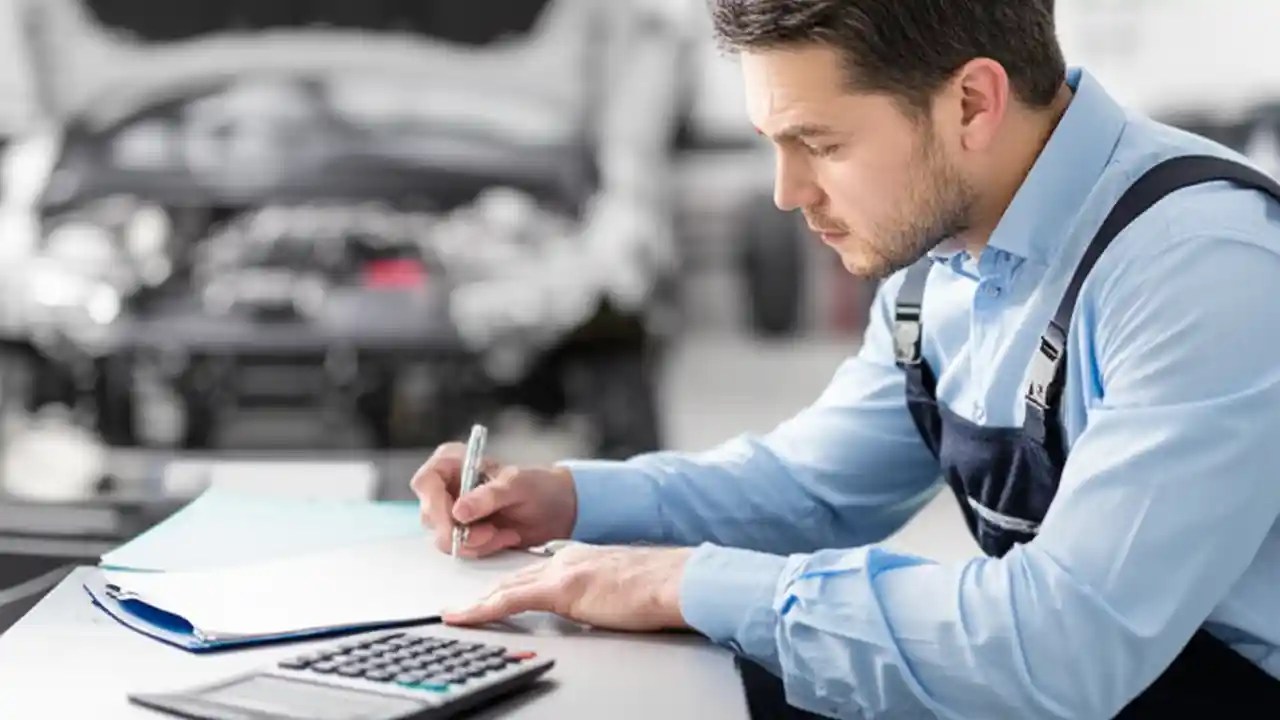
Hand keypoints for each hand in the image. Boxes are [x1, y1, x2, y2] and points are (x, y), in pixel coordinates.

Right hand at [410, 442, 578, 557]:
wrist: (555, 509)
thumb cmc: (537, 486)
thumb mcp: (516, 486)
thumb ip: (488, 496)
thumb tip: (458, 512)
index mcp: (451, 462)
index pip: (426, 483)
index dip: (435, 505)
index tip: (459, 521)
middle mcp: (444, 487)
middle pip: (430, 516)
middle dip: (463, 531)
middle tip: (492, 531)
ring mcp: (449, 513)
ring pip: (444, 538)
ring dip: (477, 542)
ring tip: (505, 532)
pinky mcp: (460, 534)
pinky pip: (460, 550)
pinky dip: (483, 549)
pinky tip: (503, 537)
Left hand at [442, 544, 692, 632]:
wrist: (674, 580)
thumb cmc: (659, 587)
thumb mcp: (620, 586)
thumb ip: (599, 592)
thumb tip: (594, 607)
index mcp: (581, 557)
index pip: (536, 573)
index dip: (512, 586)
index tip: (495, 596)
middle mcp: (566, 559)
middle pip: (515, 578)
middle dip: (487, 593)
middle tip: (460, 607)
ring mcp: (562, 571)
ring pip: (507, 586)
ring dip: (479, 602)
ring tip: (454, 614)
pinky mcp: (562, 589)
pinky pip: (510, 600)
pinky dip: (482, 609)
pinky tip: (463, 616)